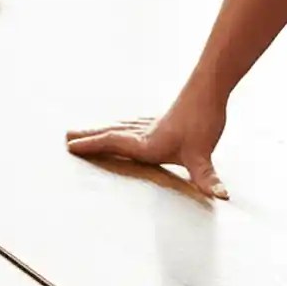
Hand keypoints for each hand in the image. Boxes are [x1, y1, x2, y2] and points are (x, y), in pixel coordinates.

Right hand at [65, 93, 229, 198]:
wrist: (210, 89)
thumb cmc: (204, 122)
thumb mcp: (203, 156)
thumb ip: (208, 178)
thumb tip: (221, 196)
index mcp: (147, 144)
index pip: (113, 143)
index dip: (92, 145)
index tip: (70, 146)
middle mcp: (145, 133)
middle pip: (111, 134)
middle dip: (89, 137)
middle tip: (66, 136)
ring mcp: (152, 124)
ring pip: (120, 127)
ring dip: (101, 130)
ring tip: (85, 130)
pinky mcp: (161, 119)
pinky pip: (132, 124)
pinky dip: (120, 126)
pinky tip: (123, 126)